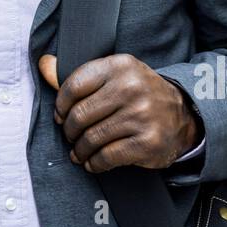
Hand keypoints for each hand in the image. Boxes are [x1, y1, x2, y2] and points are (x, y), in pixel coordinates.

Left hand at [38, 53, 200, 173]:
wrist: (182, 115)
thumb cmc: (138, 94)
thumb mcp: (113, 76)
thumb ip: (79, 75)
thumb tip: (44, 64)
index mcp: (119, 65)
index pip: (74, 86)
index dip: (61, 105)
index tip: (61, 115)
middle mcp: (131, 87)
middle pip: (79, 115)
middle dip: (69, 131)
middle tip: (70, 136)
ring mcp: (141, 115)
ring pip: (91, 139)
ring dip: (80, 150)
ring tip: (80, 152)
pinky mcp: (146, 142)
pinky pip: (106, 157)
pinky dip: (94, 163)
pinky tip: (93, 162)